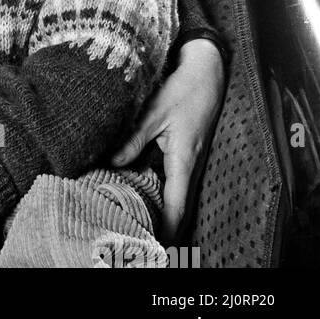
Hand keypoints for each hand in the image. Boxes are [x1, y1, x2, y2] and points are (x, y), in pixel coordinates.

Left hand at [111, 37, 224, 240]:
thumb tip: (113, 162)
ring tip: (142, 223)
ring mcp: (191, 160)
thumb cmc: (182, 91)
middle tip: (144, 238)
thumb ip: (134, 138)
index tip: (157, 244)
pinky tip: (146, 193)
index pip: (177, 204)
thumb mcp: (154, 112)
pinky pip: (176, 180)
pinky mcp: (187, 152)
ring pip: (178, 193)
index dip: (168, 226)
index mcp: (184, 159)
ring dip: (164, 209)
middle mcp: (191, 165)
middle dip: (165, 224)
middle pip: (178, 205)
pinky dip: (164, 192)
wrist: (206, 73)